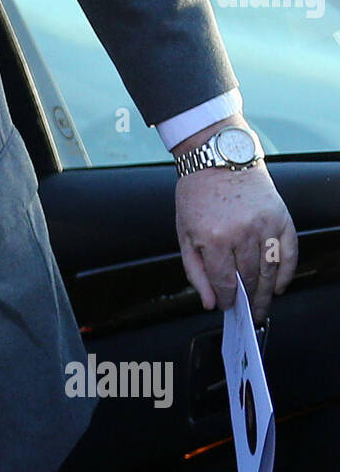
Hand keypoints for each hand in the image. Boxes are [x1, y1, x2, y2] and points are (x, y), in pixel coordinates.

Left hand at [174, 123, 297, 323]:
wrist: (218, 158)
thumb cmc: (198, 194)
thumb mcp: (183, 232)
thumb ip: (195, 271)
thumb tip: (209, 301)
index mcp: (213, 238)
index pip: (224, 282)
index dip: (227, 300)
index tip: (228, 308)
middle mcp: (241, 233)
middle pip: (249, 279)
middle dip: (248, 301)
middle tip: (248, 313)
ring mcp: (264, 225)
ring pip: (269, 271)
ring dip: (266, 293)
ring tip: (263, 306)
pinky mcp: (280, 217)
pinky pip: (288, 253)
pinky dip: (286, 273)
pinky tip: (278, 286)